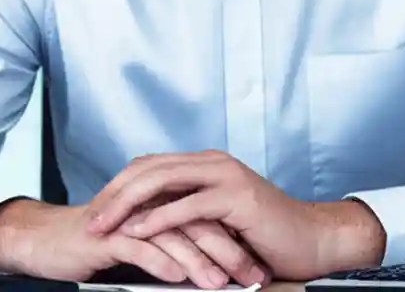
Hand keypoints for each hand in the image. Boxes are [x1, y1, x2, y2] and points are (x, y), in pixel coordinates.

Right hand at [0, 197, 258, 287]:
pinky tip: (178, 278)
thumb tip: (213, 263)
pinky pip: (139, 245)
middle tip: (251, 277)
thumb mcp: (145, 241)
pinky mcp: (108, 232)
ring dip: (199, 260)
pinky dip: (161, 261)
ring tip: (219, 283)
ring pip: (173, 234)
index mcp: (162, 197)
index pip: (208, 214)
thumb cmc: (99, 244)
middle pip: (198, 221)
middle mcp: (149, 200)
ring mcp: (128, 214)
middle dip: (227, 251)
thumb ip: (174, 240)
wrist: (51, 241)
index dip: (235, 240)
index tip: (259, 267)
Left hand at [85, 150, 387, 280]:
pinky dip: (160, 218)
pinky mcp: (237, 197)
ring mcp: (225, 176)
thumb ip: (185, 215)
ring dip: (128, 205)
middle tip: (90, 219)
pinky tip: (140, 230)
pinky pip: (189, 205)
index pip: (148, 166)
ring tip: (105, 225)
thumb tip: (142, 224)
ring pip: (163, 181)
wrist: (313, 242)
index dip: (118, 186)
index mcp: (205, 165)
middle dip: (114, 194)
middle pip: (148, 169)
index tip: (95, 211)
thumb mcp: (216, 223)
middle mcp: (212, 163)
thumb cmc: (266, 238)